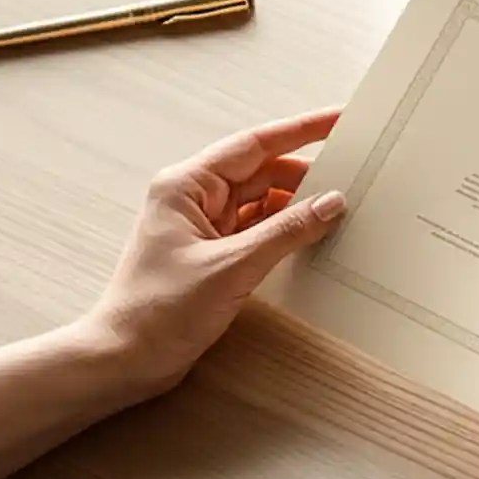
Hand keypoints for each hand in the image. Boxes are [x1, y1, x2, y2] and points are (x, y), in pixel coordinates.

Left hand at [87, 107, 347, 392]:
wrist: (125, 360)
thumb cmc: (158, 311)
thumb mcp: (233, 267)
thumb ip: (287, 232)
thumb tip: (332, 203)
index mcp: (187, 185)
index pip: (255, 144)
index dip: (301, 129)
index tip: (339, 119)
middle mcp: (194, 198)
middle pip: (264, 173)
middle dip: (306, 176)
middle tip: (353, 175)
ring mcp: (204, 226)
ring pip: (264, 203)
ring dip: (298, 207)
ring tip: (340, 209)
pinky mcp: (213, 254)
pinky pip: (259, 230)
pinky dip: (286, 232)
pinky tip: (313, 237)